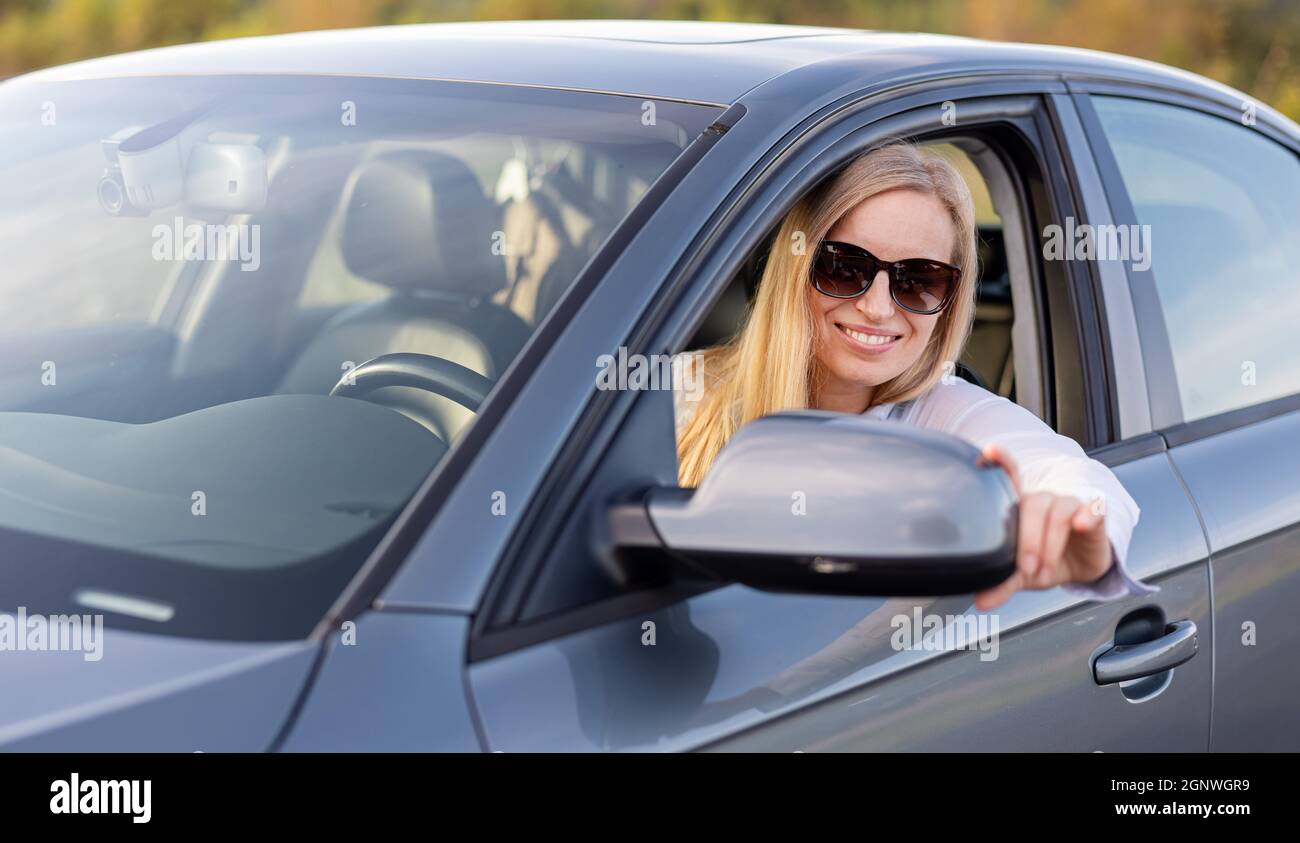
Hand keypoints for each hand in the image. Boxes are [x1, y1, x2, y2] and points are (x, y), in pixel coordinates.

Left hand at [973, 445, 1112, 610]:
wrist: (1080, 568)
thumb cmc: (1046, 561)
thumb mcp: (1022, 576)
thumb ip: (1002, 583)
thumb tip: (981, 601)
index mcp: (1020, 509)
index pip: (1008, 478)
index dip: (1000, 462)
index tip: (988, 450)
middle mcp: (1042, 501)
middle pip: (1031, 505)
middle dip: (1028, 540)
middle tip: (1028, 569)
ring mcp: (1069, 504)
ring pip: (1056, 511)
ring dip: (1050, 543)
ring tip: (1046, 573)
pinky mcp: (1094, 514)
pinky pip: (1093, 508)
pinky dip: (1087, 515)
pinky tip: (1081, 525)